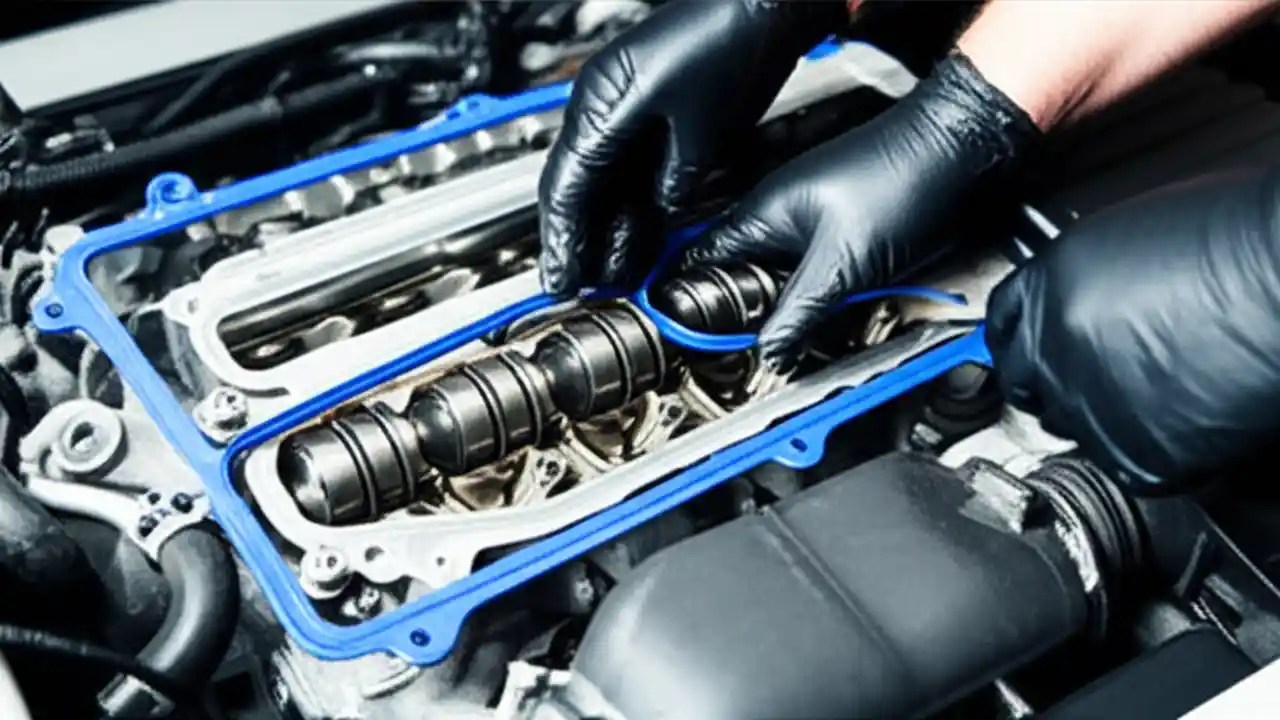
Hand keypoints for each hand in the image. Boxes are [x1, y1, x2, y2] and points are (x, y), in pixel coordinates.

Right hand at [537, 0, 847, 294]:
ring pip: (603, 187)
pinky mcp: (652, 120)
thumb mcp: (701, 130)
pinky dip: (632, 212)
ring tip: (608, 278)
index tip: (561, 278)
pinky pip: (630, 175)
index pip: (566, 184)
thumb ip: (674, 180)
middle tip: (573, 287)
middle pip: (576, 189)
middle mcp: (602, 109)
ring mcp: (624, 114)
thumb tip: (661, 212)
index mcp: (601, 104)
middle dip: (575, 242)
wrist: (762, 7)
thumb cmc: (730, 45)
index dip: (562, 239)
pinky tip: (634, 244)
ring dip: (606, 234)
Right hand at [682, 52, 1038, 368]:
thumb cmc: (899, 183)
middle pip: (744, 277)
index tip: (694, 336)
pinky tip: (834, 312)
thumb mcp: (840, 267)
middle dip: (751, 315)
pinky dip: (822, 296)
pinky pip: (816, 271)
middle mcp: (779, 214)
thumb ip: (798, 313)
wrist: (957, 155)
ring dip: (791, 308)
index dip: (694, 301)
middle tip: (759, 349)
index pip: (703, 262)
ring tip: (799, 336)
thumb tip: (768, 352)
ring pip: (783, 278)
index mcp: (761, 215)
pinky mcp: (842, 229)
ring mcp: (811, 219)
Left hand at [986, 166, 1279, 493]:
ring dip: (1101, 415)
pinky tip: (1184, 415)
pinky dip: (1153, 449)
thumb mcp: (1124, 240)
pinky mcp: (1136, 455)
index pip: (1001, 324)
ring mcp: (1090, 407)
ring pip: (1072, 428)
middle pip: (1024, 382)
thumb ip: (1084, 283)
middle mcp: (1053, 351)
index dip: (1022, 334)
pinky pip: (1127, 464)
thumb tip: (1082, 306)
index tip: (1033, 344)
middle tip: (1098, 374)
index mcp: (1046, 289)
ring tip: (1157, 388)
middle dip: (1052, 381)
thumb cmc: (1235, 243)